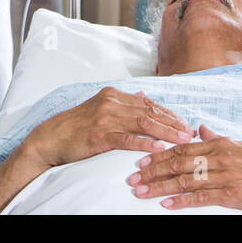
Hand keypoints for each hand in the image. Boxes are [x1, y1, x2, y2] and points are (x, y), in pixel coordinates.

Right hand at [19, 89, 196, 170]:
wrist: (50, 138)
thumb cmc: (76, 126)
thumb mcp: (100, 108)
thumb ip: (124, 104)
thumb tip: (145, 97)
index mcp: (114, 95)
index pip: (149, 104)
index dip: (169, 114)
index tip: (185, 124)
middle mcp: (111, 102)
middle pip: (150, 112)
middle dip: (173, 123)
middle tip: (191, 133)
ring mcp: (105, 117)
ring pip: (143, 123)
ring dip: (166, 132)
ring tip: (183, 140)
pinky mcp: (99, 134)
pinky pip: (126, 138)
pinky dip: (144, 142)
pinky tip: (158, 147)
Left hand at [126, 124, 241, 213]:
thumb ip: (219, 138)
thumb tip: (202, 128)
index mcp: (222, 143)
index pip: (183, 147)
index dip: (159, 153)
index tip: (141, 159)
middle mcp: (221, 157)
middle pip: (178, 162)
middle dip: (152, 170)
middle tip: (132, 177)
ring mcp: (226, 175)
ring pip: (185, 179)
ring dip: (160, 186)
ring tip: (141, 191)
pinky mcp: (233, 194)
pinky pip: (202, 198)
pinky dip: (182, 201)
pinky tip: (167, 205)